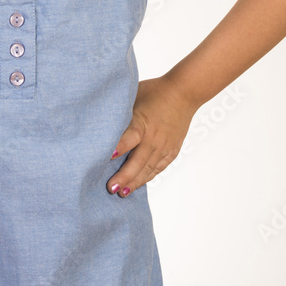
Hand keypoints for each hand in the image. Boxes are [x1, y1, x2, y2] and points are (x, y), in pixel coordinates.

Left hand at [106, 75, 198, 197]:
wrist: (184, 93)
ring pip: (148, 168)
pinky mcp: (172, 151)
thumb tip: (101, 122)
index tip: (108, 157)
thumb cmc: (154, 91)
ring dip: (135, 182)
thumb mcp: (134, 96)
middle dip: (124, 176)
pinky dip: (147, 177)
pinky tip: (137, 184)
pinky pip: (158, 168)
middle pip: (138, 160)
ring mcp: (164, 145)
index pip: (130, 137)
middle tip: (111, 188)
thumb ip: (122, 112)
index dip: (119, 147)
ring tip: (122, 193)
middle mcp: (154, 137)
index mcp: (143, 121)